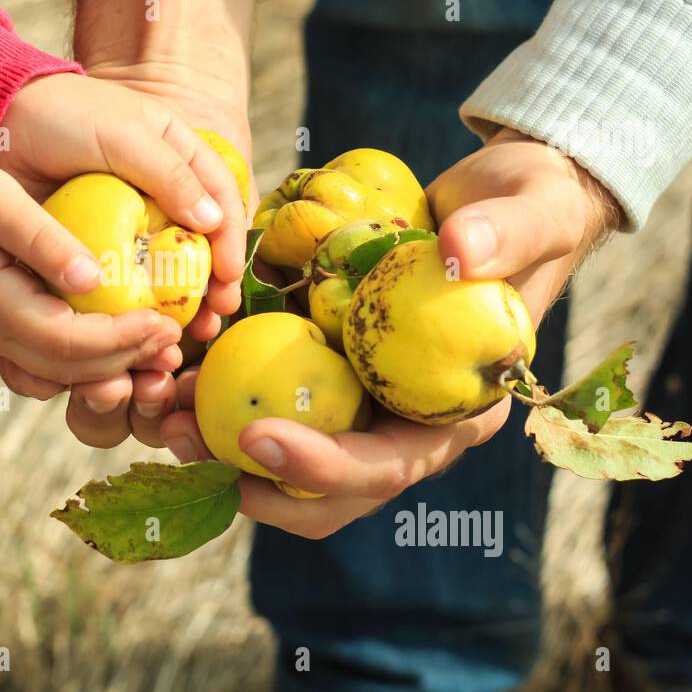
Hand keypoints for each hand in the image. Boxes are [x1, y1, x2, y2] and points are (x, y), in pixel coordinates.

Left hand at [0, 72, 245, 329]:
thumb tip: (213, 223)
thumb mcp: (125, 134)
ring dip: (179, 305)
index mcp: (180, 159)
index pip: (221, 201)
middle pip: (200, 245)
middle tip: (213, 317)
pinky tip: (138, 331)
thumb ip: (169, 174)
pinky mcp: (95, 248)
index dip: (232, 241)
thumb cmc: (67, 115)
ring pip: (164, 271)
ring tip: (187, 336)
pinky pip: (122, 283)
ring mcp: (127, 224)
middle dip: (212, 286)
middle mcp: (161, 195)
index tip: (228, 279)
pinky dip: (133, 310)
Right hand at [0, 153, 183, 384]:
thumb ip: (45, 242)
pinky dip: (90, 356)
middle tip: (176, 340)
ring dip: (112, 366)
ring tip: (157, 348)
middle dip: (128, 360)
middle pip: (74, 368)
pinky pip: (51, 357)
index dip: (124, 339)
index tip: (166, 324)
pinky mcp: (1, 325)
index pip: (73, 343)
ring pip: (63, 371)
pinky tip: (122, 338)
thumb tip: (92, 278)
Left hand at [160, 128, 622, 537]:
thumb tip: (463, 249)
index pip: (392, 463)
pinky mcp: (327, 371)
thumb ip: (509, 234)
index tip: (258, 436)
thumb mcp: (533, 211)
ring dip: (219, 451)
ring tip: (157, 414)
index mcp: (459, 410)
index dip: (325, 466)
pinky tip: (173, 375)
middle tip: (181, 441)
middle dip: (252, 481)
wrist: (498, 201)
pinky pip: (269, 404)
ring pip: (286, 463)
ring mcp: (363, 401)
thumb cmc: (528, 209)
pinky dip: (219, 401)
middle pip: (327, 491)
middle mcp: (406, 421)